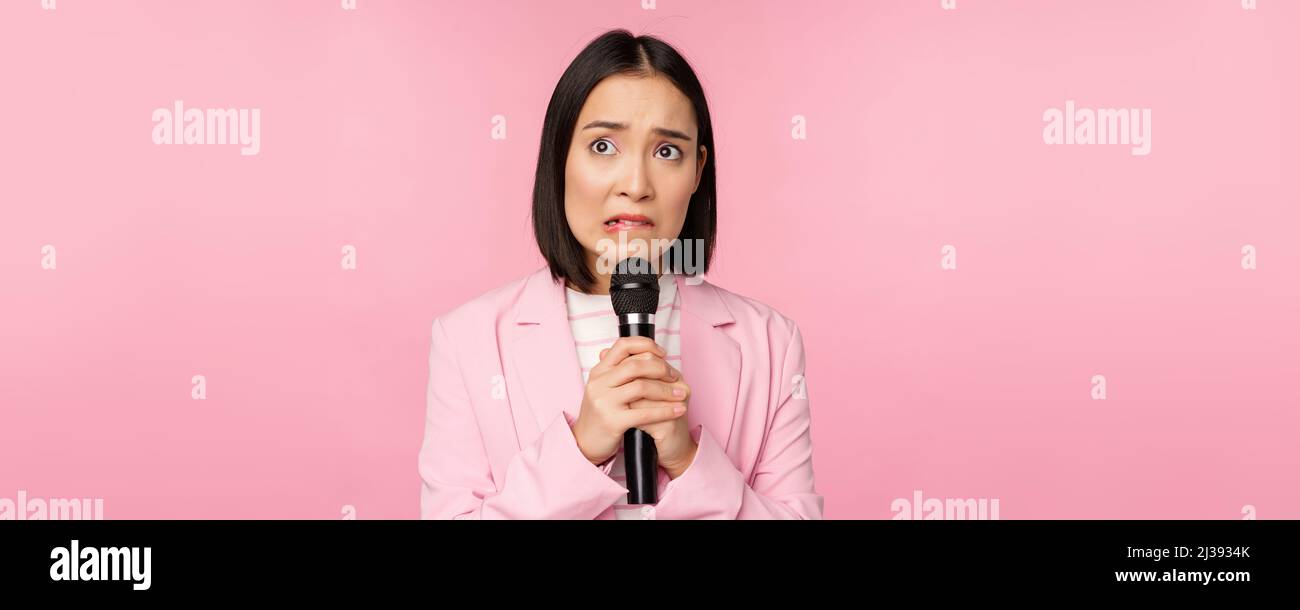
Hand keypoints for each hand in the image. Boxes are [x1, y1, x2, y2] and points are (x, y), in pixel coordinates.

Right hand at [571, 336, 689, 467]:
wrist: (585, 443)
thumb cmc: (600, 413)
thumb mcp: (604, 387)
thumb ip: (620, 370)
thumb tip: (644, 351)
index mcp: (599, 371)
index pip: (623, 345)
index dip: (646, 345)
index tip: (662, 354)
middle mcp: (599, 383)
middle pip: (636, 365)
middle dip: (661, 368)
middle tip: (674, 376)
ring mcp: (604, 402)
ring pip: (642, 387)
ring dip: (666, 390)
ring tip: (681, 394)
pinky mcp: (612, 422)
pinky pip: (644, 414)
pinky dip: (666, 411)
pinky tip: (678, 410)